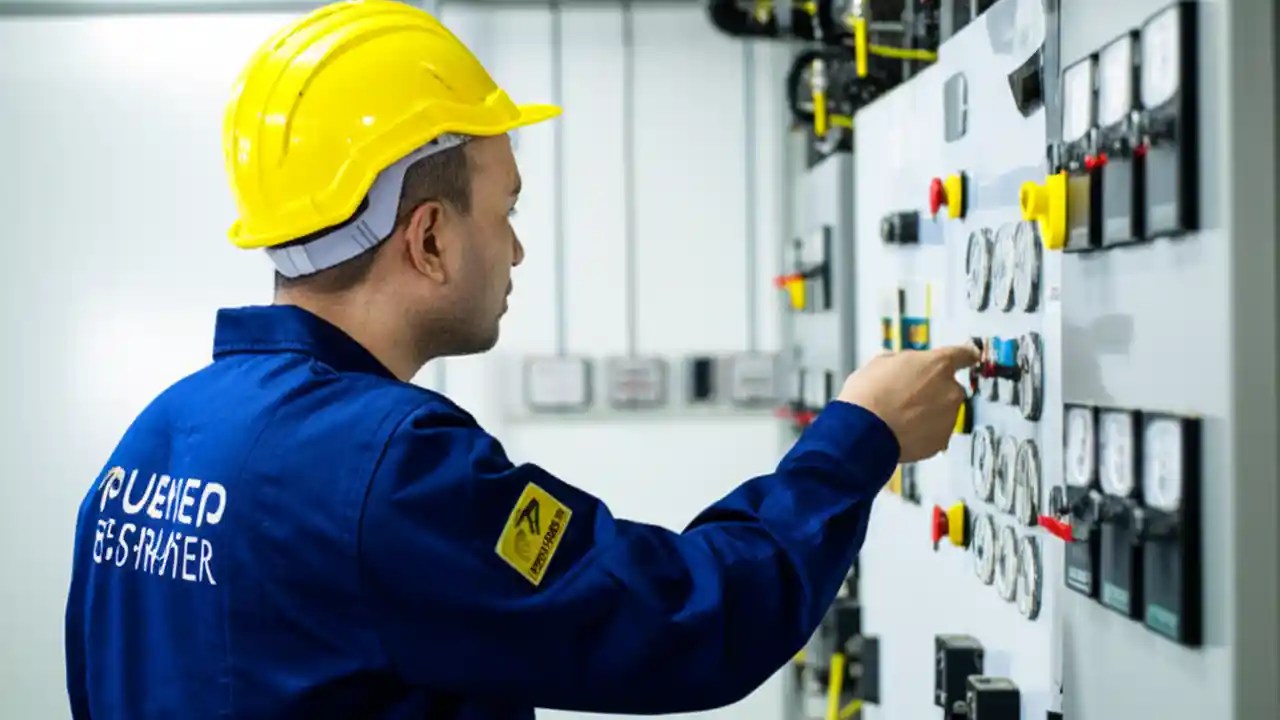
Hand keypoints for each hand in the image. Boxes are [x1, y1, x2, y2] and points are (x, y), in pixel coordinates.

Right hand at [837, 344, 980, 461]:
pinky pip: (936, 432)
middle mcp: (950, 390)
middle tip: (908, 395)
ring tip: (901, 416)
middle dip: (934, 391)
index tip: (970, 356)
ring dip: (929, 412)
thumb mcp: (880, 363)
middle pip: (950, 387)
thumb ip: (903, 361)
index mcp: (937, 364)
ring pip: (944, 411)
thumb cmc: (868, 396)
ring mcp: (948, 417)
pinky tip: (903, 430)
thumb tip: (902, 365)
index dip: (966, 355)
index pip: (964, 354)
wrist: (862, 432)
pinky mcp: (941, 441)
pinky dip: (924, 432)